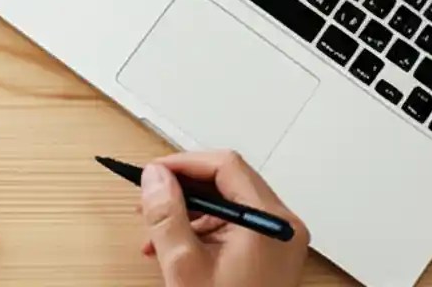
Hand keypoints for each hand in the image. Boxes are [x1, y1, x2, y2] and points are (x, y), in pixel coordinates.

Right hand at [140, 151, 307, 286]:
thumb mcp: (185, 267)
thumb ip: (167, 216)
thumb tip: (155, 178)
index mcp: (270, 222)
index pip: (226, 166)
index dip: (183, 164)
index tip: (153, 173)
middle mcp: (281, 225)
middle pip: (227, 182)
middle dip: (182, 189)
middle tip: (150, 197)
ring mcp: (277, 240)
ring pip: (227, 203)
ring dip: (188, 211)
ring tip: (155, 231)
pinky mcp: (268, 253)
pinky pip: (232, 225)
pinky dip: (201, 229)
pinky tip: (173, 245)